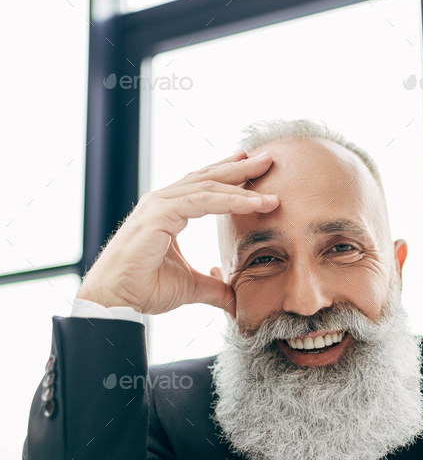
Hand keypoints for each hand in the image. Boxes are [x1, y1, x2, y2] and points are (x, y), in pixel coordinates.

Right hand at [77, 150, 278, 315]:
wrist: (116, 301)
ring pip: (208, 185)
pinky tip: (254, 202)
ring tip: (267, 171)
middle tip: (268, 158)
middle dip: (240, 167)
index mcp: (167, 212)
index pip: (203, 187)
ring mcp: (159, 205)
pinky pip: (202, 201)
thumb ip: (214, 288)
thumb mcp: (190, 287)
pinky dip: (230, 200)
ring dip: (241, 180)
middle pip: (208, 177)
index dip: (229, 177)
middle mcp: (162, 202)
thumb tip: (235, 300)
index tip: (253, 171)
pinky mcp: (159, 215)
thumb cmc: (143, 289)